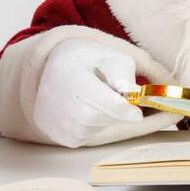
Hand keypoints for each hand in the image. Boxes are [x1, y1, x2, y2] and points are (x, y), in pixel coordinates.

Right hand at [32, 38, 176, 146]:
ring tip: (98, 99)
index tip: (137, 113)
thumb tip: (132, 92)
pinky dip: (95, 125)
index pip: (97, 99)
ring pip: (94, 128)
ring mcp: (56, 121)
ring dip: (106, 117)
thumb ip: (123, 70)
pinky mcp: (60, 135)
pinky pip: (87, 136)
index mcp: (69, 74)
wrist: (51, 71)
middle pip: (97, 117)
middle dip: (117, 113)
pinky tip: (88, 109)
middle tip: (121, 101)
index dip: (121, 109)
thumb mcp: (106, 54)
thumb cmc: (84, 61)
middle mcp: (57, 100)